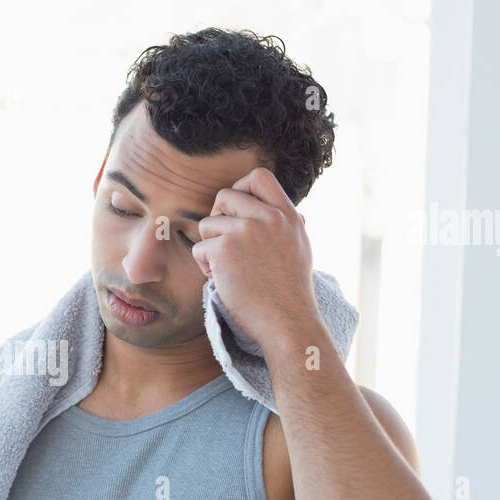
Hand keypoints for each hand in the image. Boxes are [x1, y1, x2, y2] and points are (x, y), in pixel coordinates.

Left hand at [191, 166, 320, 348]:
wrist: (287, 323)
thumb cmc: (290, 294)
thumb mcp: (300, 249)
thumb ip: (288, 226)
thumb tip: (286, 211)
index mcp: (288, 215)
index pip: (259, 177)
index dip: (240, 189)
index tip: (236, 212)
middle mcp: (269, 217)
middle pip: (225, 195)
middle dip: (217, 219)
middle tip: (222, 244)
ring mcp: (247, 230)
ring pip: (207, 223)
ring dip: (209, 246)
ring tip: (225, 269)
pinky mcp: (225, 249)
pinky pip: (199, 248)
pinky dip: (204, 266)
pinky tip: (220, 281)